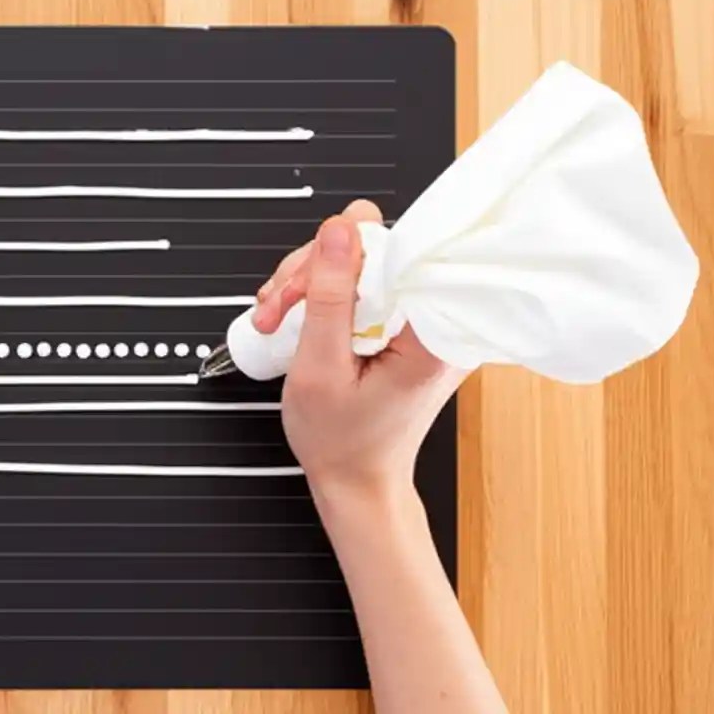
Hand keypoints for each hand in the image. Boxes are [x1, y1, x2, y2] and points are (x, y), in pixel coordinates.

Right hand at [254, 201, 464, 499]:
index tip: (303, 286)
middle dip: (313, 272)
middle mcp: (435, 322)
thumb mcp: (320, 368)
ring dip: (308, 285)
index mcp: (430, 333)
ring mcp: (419, 324)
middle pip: (372, 252)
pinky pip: (362, 289)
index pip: (395, 250)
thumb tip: (340, 230)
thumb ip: (329, 296)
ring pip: (360, 267)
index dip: (340, 256)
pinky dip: (322, 298)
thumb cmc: (343, 443)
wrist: (356, 483)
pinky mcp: (403, 328)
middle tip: (279, 308)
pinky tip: (295, 318)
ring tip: (278, 319)